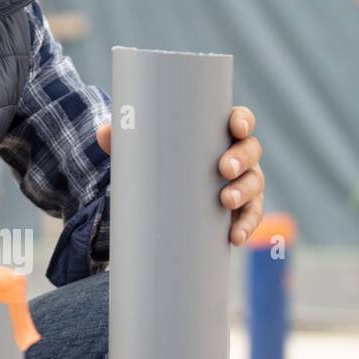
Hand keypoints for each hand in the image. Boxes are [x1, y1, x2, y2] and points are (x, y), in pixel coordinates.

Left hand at [96, 104, 264, 245]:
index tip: (235, 127)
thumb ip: (123, 138)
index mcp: (219, 133)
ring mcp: (241, 183)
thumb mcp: (141, 148)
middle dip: (242, 159)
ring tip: (227, 201)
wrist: (162, 194)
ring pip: (254, 184)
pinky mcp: (238, 211)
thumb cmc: (159, 160)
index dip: (243, 122)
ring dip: (245, 193)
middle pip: (251, 152)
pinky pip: (249, 218)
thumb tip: (103, 133)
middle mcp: (237, 155)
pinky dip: (245, 227)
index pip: (241, 121)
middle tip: (224, 169)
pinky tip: (235, 237)